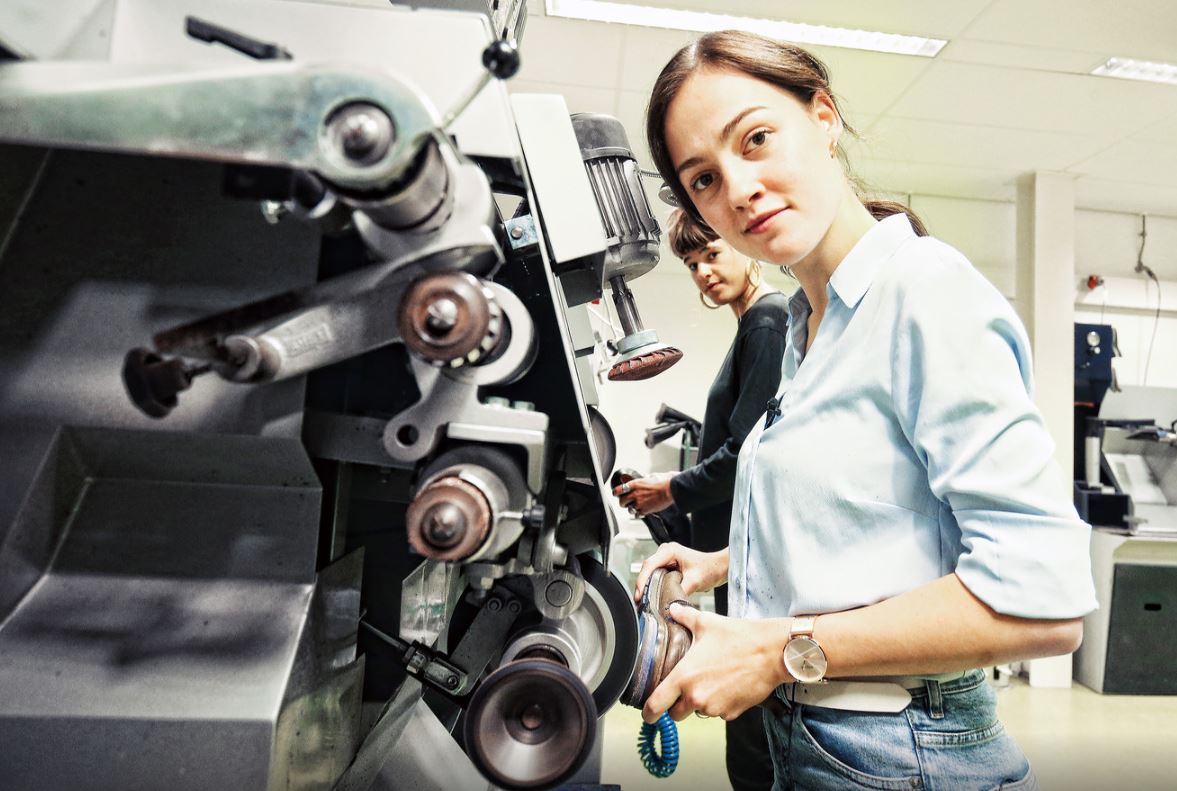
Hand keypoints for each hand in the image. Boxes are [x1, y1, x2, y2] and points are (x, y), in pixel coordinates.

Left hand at [612, 474, 673, 516]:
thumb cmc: (662, 483)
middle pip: (622, 502)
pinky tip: (642, 511)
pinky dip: (639, 514)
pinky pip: (637, 514)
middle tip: (626, 503)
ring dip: (632, 509)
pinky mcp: (644, 510)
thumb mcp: (650, 477)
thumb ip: (644, 478)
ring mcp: (639, 503)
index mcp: (634, 484)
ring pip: (629, 509)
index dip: (616, 493)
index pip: (618, 490)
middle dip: (623, 503)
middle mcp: (635, 494)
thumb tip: (644, 476)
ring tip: (636, 507)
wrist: (669, 490)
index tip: (616, 494)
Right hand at [633, 543, 727, 602]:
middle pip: (647, 569)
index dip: (642, 580)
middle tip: (639, 602)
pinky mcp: (668, 566)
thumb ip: (680, 591)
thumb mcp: (694, 581)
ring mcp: (666, 559)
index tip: (639, 595)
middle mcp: (665, 552)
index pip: (650, 565)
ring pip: (650, 573)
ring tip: (644, 601)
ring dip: (647, 587)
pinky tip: (652, 596)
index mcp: (670, 551)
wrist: (719, 568)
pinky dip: (653, 586)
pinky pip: (656, 576)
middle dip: (642, 586)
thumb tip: (668, 604)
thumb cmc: (710, 568)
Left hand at [642, 604, 788, 722]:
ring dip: (700, 702)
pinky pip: (719, 713)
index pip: (656, 704)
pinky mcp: (732, 714)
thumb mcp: (707, 623)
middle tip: (686, 688)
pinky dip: (720, 704)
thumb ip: (685, 617)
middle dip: (677, 705)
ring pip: (698, 712)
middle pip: (676, 714)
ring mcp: (715, 708)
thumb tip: (674, 609)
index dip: (648, 712)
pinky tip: (727, 685)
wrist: (771, 652)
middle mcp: (697, 696)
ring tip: (713, 680)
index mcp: (684, 676)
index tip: (647, 714)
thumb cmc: (740, 638)